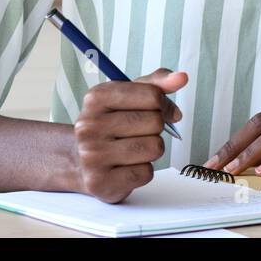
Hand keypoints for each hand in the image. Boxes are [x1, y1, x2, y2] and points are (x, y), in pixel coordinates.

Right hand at [70, 68, 187, 202]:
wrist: (80, 161)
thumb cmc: (112, 124)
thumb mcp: (129, 96)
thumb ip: (156, 83)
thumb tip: (181, 78)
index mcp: (96, 97)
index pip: (152, 95)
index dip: (165, 104)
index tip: (162, 111)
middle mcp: (89, 125)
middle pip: (155, 122)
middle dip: (157, 128)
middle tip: (141, 132)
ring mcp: (92, 156)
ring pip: (154, 148)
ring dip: (153, 149)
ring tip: (135, 148)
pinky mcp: (100, 182)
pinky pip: (146, 173)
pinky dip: (144, 170)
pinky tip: (127, 166)